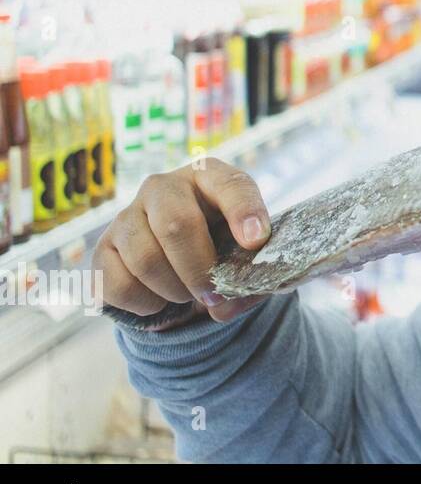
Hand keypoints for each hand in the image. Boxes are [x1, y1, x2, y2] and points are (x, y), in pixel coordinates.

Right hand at [94, 159, 272, 327]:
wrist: (176, 255)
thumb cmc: (219, 242)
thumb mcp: (244, 248)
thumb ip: (249, 275)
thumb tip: (224, 307)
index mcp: (209, 176)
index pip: (230, 185)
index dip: (244, 212)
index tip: (255, 241)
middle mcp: (162, 187)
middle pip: (176, 226)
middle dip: (200, 271)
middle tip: (214, 295)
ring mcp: (126, 215)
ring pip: (146, 260)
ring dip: (174, 291)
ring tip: (187, 294)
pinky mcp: (102, 248)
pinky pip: (118, 285)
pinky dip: (146, 304)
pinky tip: (159, 298)